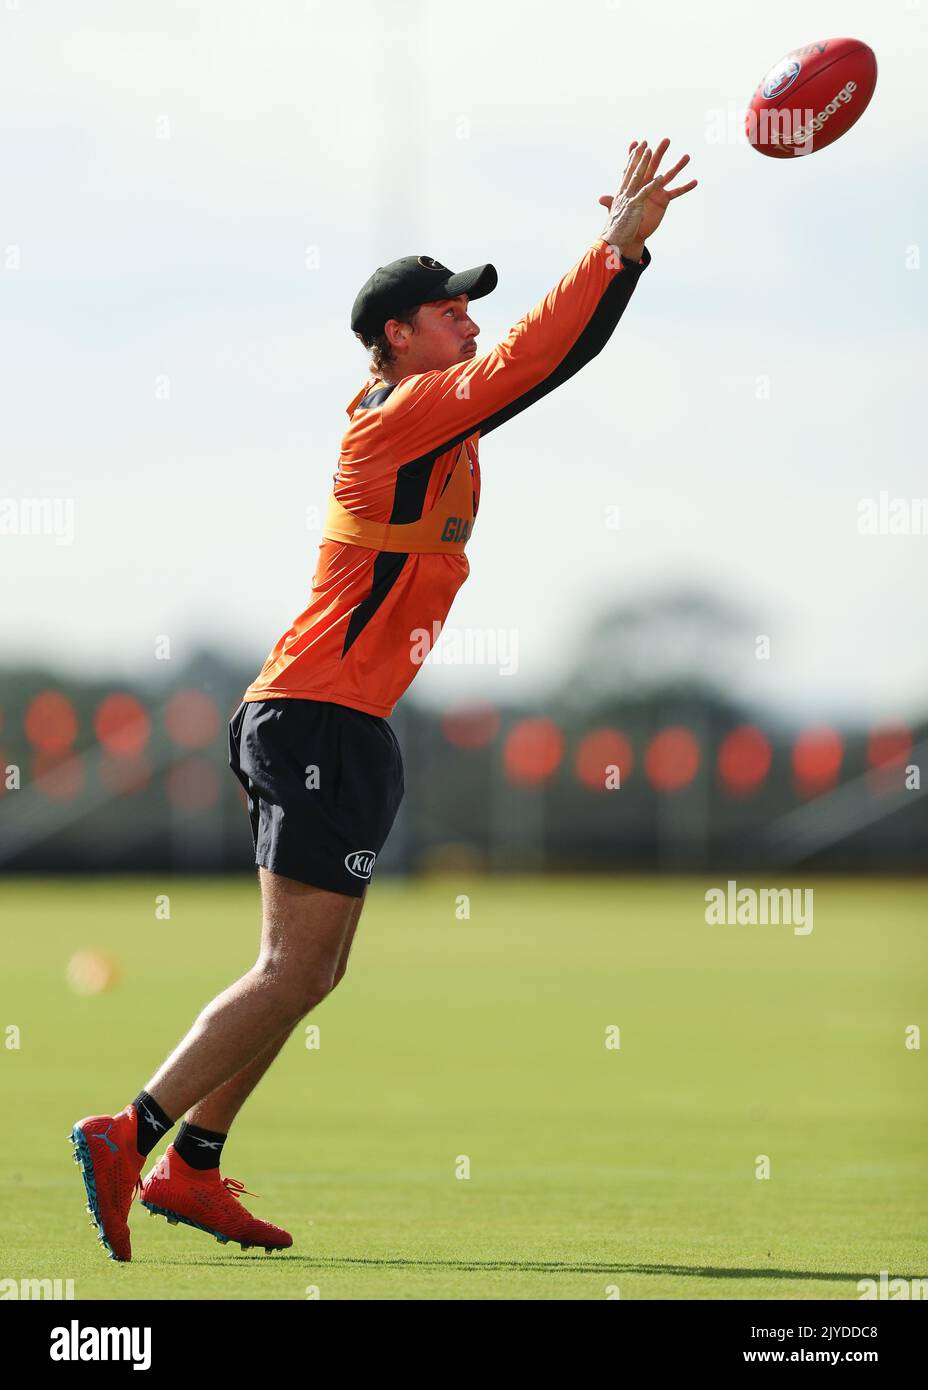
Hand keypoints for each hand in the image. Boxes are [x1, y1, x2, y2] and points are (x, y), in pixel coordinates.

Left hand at [598, 138, 696, 257]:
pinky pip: (677, 192)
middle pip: (655, 164)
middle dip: (660, 152)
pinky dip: (686, 187)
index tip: (637, 142)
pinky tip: (695, 181)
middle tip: (666, 140)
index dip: (635, 154)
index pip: (635, 166)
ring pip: (669, 175)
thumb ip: (611, 202)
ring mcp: (657, 190)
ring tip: (687, 156)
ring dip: (678, 166)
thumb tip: (600, 199)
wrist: (633, 232)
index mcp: (636, 182)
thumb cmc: (625, 218)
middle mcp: (647, 183)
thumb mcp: (619, 210)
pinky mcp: (664, 199)